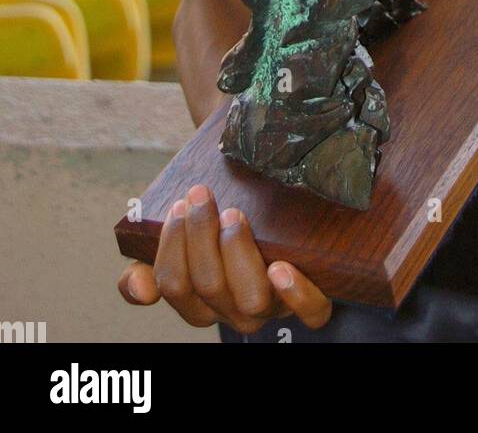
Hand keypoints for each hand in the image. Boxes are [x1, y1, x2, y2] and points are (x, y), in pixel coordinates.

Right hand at [118, 185, 331, 334]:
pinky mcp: (310, 302)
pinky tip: (281, 267)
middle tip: (201, 195)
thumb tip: (138, 285)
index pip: (173, 285)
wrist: (286, 227)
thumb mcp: (185, 241)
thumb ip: (152, 262)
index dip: (172, 246)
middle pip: (208, 286)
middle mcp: (233, 310)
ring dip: (238, 254)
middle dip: (201, 236)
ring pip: (250, 300)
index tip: (179, 205)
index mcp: (200, 300)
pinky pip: (309, 312)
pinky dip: (295, 293)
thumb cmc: (225, 232)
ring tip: (234, 215)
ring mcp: (272, 308)